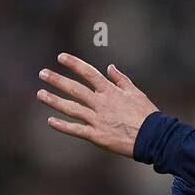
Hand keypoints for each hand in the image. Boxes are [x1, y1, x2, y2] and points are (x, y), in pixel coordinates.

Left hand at [37, 55, 158, 156]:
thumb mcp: (136, 93)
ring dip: (54, 100)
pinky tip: (50, 121)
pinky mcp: (97, 136)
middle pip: (75, 89)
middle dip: (57, 80)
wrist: (154, 138)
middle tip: (42, 73)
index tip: (60, 57)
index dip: (74, 63)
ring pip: (72, 108)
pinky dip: (62, 126)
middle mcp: (101, 104)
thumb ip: (121, 79)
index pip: (88, 73)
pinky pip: (76, 130)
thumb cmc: (147, 115)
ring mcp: (98, 120)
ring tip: (40, 94)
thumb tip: (109, 67)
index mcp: (110, 91)